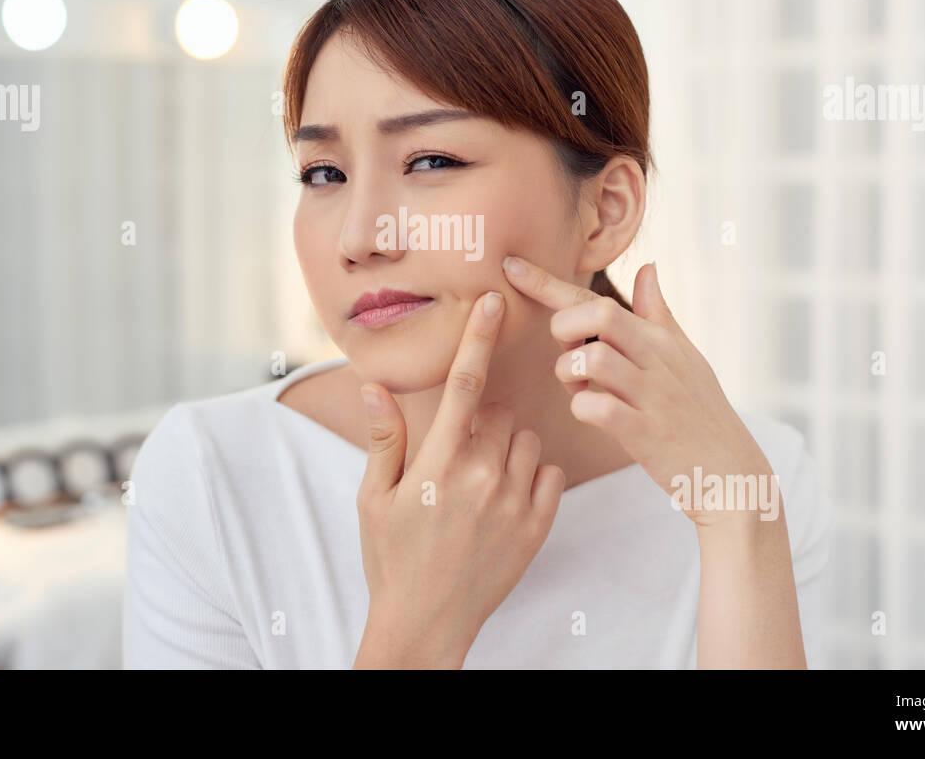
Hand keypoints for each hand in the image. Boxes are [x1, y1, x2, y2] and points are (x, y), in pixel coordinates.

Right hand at [353, 290, 565, 667]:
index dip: (478, 337)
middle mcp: (480, 477)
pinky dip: (534, 476)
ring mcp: (514, 503)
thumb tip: (374, 385)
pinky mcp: (538, 527)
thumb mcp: (373, 498)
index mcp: (437, 463)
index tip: (493, 301)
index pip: (464, 385)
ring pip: (530, 439)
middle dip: (486, 419)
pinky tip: (506, 498)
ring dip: (511, 446)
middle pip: (503, 411)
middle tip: (461, 451)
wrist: (426, 623)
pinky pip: (551, 474)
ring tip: (482, 478)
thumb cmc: (392, 557)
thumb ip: (383, 438)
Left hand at [501, 255, 775, 530]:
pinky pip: (599, 408)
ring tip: (578, 387)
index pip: (600, 298)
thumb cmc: (700, 412)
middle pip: (600, 314)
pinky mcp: (647, 433)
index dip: (550, 283)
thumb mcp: (685, 356)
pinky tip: (590, 413)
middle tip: (569, 353)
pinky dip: (582, 408)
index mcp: (660, 338)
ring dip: (569, 371)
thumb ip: (658, 313)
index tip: (511, 267)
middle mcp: (658, 359)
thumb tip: (646, 267)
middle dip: (565, 328)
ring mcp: (653, 395)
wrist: (732, 473)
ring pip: (593, 358)